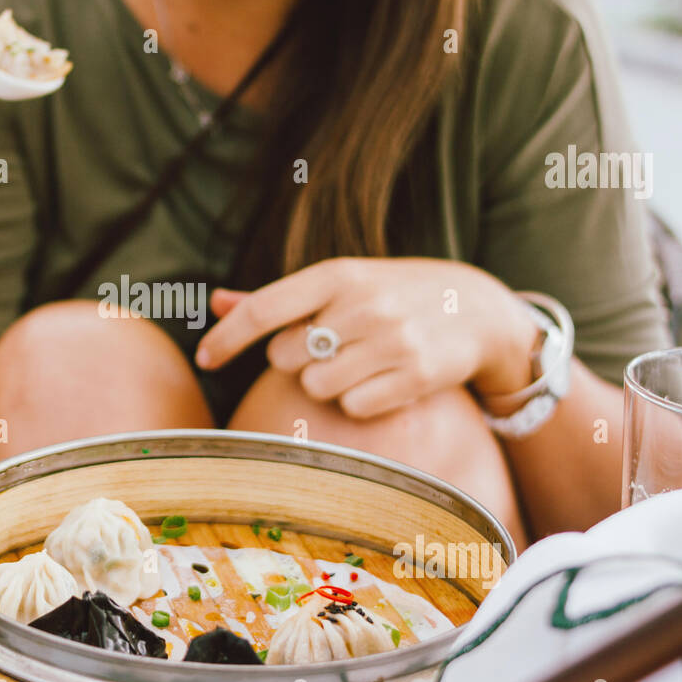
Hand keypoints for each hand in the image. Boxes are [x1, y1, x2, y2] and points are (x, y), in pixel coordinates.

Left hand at [195, 257, 540, 418]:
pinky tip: (382, 380)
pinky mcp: (416, 374)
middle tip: (330, 347)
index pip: (263, 309)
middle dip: (297, 360)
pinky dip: (359, 402)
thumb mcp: (339, 283)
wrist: (477, 309)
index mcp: (336, 274)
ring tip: (359, 363)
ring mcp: (392, 339)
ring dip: (327, 384)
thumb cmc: (391, 295)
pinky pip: (354, 407)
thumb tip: (214, 300)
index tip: (204, 358)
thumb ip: (276, 298)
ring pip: (317, 387)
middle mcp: (362, 304)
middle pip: (286, 357)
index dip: (227, 337)